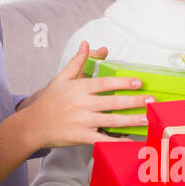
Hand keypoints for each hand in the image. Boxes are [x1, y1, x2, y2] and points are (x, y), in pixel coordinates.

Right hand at [21, 42, 155, 147]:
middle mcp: (82, 104)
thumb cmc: (49, 102)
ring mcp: (82, 122)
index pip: (104, 83)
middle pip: (112, 102)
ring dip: (131, 120)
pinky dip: (117, 142)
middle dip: (134, 101)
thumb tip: (86, 44)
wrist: (33, 126)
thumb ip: (77, 62)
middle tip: (151, 101)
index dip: (123, 82)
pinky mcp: (81, 137)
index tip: (139, 82)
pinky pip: (103, 140)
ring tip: (147, 118)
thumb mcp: (61, 79)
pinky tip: (131, 141)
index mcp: (78, 89)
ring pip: (111, 121)